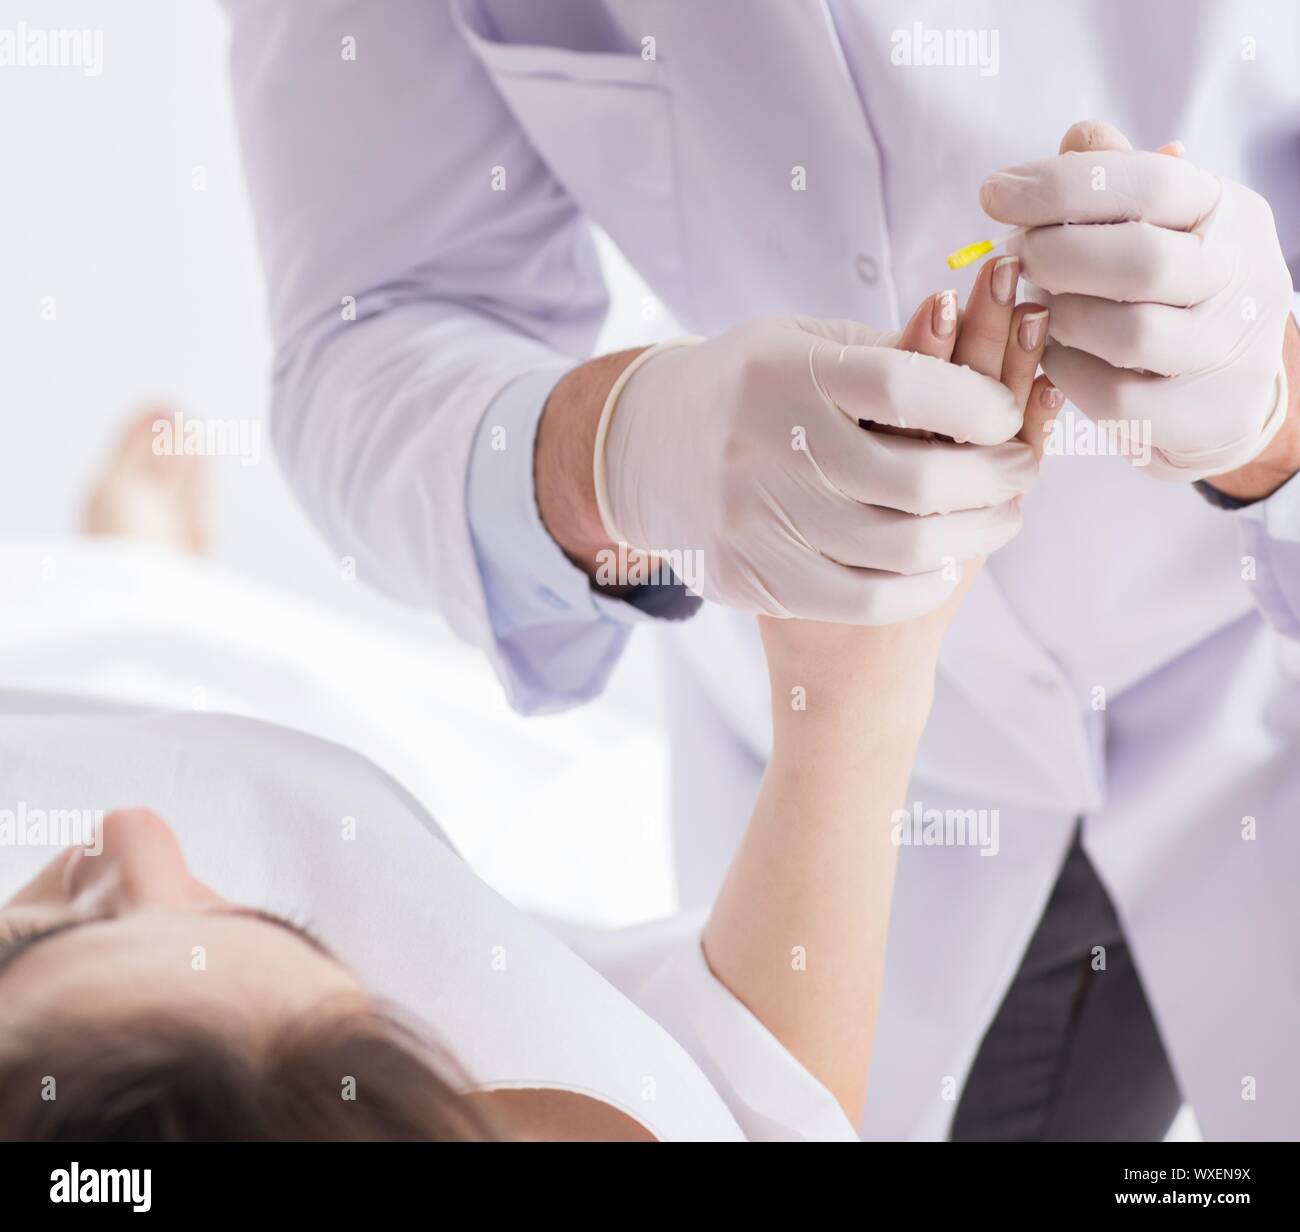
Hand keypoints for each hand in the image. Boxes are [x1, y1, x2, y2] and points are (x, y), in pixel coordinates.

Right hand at [758, 259, 1060, 690]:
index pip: (907, 389)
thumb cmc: (753, 386)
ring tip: (997, 517)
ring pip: (899, 549)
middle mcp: (762, 445)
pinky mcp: (747, 575)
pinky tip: (942, 564)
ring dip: (972, 536)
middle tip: (1018, 471)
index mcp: (784, 371)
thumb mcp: (804, 342)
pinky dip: (921, 587)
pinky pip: (862, 599)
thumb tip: (995, 351)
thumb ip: (891, 352)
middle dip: (993, 478)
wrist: (648, 448)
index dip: (979, 406)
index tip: (1005, 416)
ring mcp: (750, 519)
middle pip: (914, 480)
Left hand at [980, 119, 1294, 483]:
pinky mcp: (1194, 414)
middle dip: (1057, 255)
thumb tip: (1075, 138)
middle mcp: (1239, 278)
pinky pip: (1110, 394)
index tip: (993, 193)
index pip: (1149, 183)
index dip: (1060, 185)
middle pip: (1140, 260)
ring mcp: (1222, 351)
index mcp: (1227, 212)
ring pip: (1128, 334)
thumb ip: (1115, 179)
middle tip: (1016, 256)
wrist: (1220, 388)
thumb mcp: (1156, 222)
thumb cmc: (1169, 290)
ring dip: (1062, 318)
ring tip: (1040, 307)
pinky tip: (1053, 352)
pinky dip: (1066, 371)